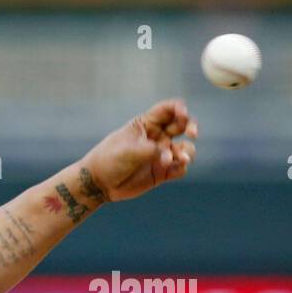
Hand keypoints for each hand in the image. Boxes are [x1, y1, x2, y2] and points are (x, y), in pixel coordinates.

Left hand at [84, 98, 198, 202]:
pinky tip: (176, 168)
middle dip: (191, 126)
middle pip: (183, 125)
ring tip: (181, 158)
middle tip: (192, 133)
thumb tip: (171, 157)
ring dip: (187, 152)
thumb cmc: (109, 160)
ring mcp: (161, 154)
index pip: (169, 109)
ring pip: (185, 148)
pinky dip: (182, 167)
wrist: (98, 184)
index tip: (183, 114)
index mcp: (147, 124)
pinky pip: (180, 168)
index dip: (180, 108)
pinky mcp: (162, 172)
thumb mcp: (128, 151)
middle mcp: (157, 137)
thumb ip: (152, 151)